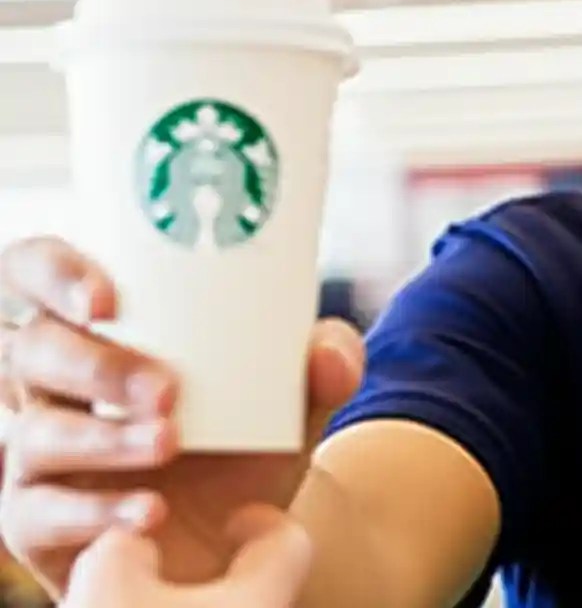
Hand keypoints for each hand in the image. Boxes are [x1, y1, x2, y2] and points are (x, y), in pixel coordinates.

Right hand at [0, 236, 364, 597]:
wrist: (243, 531)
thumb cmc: (247, 438)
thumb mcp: (294, 396)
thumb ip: (323, 364)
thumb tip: (328, 353)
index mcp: (100, 324)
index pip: (38, 271)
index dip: (55, 273)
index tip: (106, 297)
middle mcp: (53, 379)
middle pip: (32, 349)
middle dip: (97, 365)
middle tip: (168, 388)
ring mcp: (38, 448)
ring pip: (36, 432)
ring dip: (104, 438)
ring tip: (170, 443)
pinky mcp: (36, 517)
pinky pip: (40, 512)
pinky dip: (97, 510)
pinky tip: (151, 510)